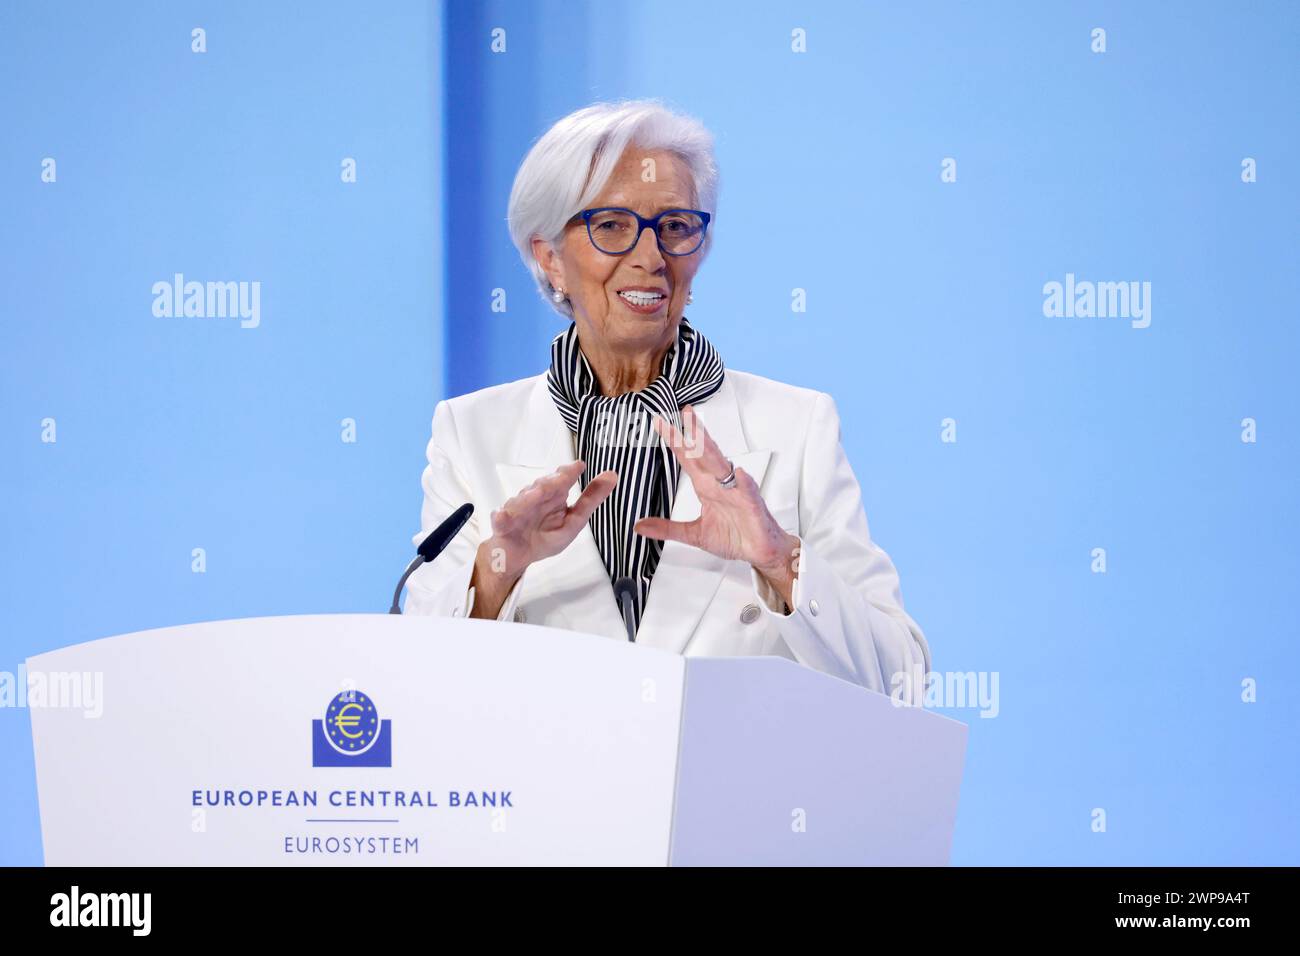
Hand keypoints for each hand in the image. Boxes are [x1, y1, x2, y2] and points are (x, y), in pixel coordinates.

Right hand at [470, 460, 616, 618]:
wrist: (518, 557)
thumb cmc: (545, 538)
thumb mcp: (574, 521)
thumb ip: (591, 499)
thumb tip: (612, 475)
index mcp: (554, 495)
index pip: (562, 479)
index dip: (569, 472)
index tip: (579, 466)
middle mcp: (535, 497)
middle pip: (542, 486)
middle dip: (550, 482)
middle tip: (561, 479)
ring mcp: (517, 509)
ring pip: (522, 500)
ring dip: (528, 497)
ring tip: (537, 494)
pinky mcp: (502, 524)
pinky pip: (500, 519)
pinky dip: (500, 517)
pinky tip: (501, 516)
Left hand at [635, 405, 799, 603]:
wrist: (760, 551)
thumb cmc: (734, 536)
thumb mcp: (693, 533)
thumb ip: (667, 528)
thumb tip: (639, 526)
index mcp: (706, 486)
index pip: (687, 457)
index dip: (674, 439)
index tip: (660, 422)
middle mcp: (720, 483)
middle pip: (705, 452)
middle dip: (695, 431)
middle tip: (685, 411)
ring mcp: (737, 491)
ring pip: (723, 465)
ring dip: (712, 449)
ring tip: (700, 434)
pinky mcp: (752, 505)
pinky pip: (748, 491)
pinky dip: (744, 482)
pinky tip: (740, 474)